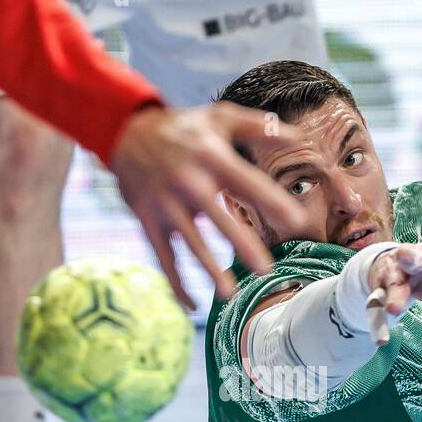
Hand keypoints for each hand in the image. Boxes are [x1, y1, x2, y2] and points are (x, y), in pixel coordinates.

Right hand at [108, 102, 307, 308]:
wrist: (125, 129)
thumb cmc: (183, 126)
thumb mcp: (219, 116)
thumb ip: (258, 126)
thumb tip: (297, 136)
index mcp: (212, 158)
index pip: (247, 183)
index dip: (271, 201)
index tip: (295, 221)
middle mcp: (189, 182)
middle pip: (219, 219)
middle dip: (242, 244)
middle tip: (265, 269)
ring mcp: (166, 204)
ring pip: (190, 243)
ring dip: (208, 270)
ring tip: (229, 294)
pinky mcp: (148, 220)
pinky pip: (163, 257)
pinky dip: (176, 282)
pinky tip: (192, 304)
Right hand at [366, 242, 421, 343]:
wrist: (390, 268)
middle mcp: (412, 263)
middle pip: (411, 258)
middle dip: (410, 257)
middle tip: (409, 255)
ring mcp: (393, 278)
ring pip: (391, 285)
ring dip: (393, 296)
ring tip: (395, 310)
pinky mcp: (378, 294)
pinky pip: (376, 310)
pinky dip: (378, 325)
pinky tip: (380, 340)